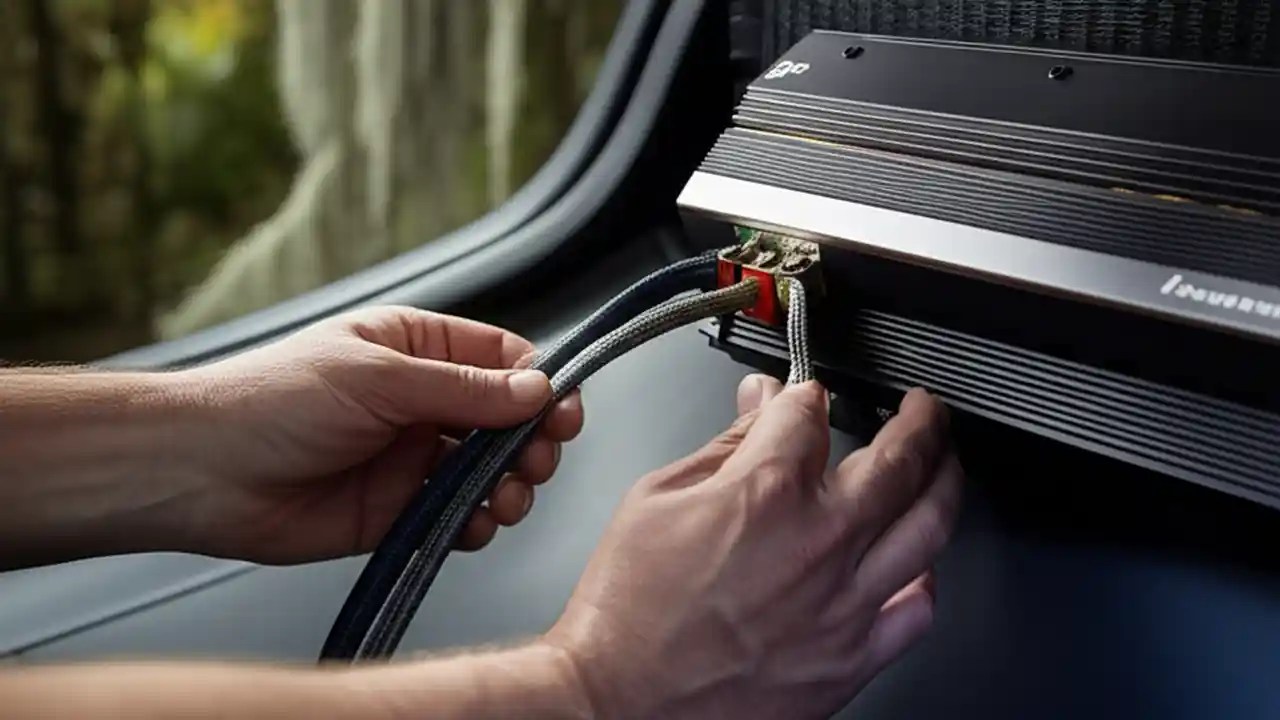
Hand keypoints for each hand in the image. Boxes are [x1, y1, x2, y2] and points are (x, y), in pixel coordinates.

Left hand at [174, 306, 582, 563]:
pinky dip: (477, 523)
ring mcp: (412, 457)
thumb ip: (463, 390)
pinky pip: (458, 515)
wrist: (201, 473)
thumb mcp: (378, 378)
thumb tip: (539, 389)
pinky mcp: (399, 510)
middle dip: (532, 441)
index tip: (561, 412)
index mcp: (416, 348)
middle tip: (536, 462)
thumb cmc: (274, 401)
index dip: (540, 383)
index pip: (502, 358)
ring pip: (490, 471)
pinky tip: (472, 524)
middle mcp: (421, 401)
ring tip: (506, 500)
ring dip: (511, 486)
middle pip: (508, 418)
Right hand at [542, 376, 962, 718]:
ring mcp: (843, 604)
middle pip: (903, 457)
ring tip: (943, 466)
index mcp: (765, 492)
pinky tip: (917, 567)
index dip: (807, 394)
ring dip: (945, 481)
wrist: (616, 700)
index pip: (812, 411)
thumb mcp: (656, 497)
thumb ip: (724, 447)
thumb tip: (759, 407)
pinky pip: (916, 613)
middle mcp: (818, 542)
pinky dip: (926, 582)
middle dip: (921, 419)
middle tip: (924, 410)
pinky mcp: (849, 660)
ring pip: (930, 526)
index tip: (806, 398)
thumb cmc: (627, 609)